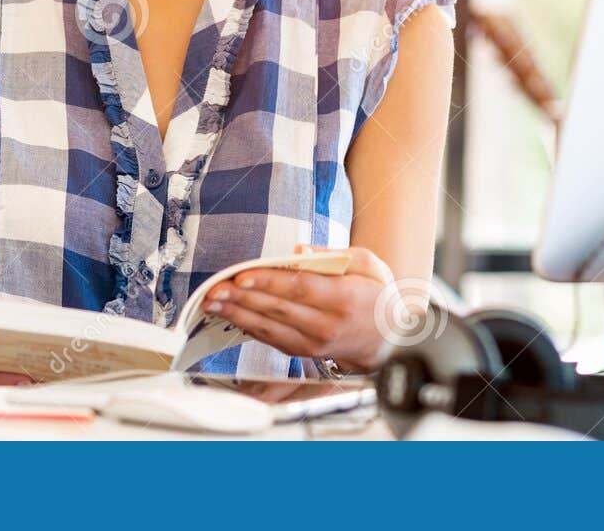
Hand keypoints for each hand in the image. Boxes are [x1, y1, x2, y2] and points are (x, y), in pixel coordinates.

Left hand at [201, 244, 407, 374]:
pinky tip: (230, 315)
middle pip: (278, 309)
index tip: (242, 277)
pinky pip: (272, 339)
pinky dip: (248, 327)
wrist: (391, 339)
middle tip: (215, 288)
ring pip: (270, 328)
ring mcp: (315, 342)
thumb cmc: (376, 294)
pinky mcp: (305, 352)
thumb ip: (332, 255)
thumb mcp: (366, 263)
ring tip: (212, 302)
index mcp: (343, 297)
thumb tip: (299, 251)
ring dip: (237, 314)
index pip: (299, 289)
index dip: (268, 284)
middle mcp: (327, 324)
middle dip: (241, 298)